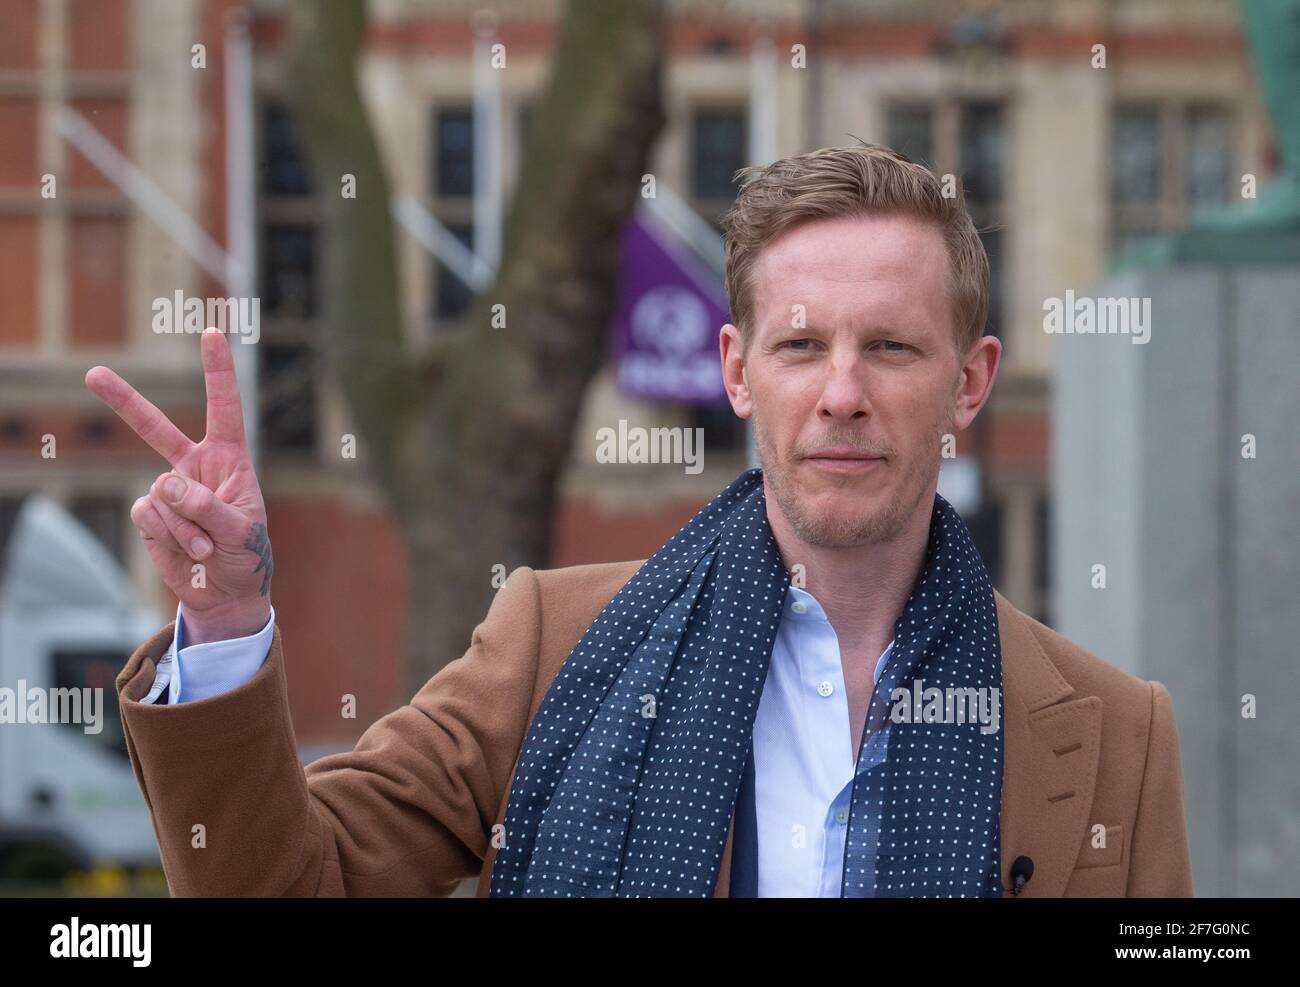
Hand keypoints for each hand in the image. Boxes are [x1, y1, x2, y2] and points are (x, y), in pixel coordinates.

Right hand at [85, 328, 272, 644]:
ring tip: (208, 547)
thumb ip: (209, 508)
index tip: (211, 332)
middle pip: (154, 427)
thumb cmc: (247, 557)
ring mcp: (168, 491)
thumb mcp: (242, 534)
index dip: (217, 371)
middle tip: (93, 372)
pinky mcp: (150, 515)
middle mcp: (194, 468)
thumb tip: (166, 484)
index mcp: (229, 460)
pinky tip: (190, 552)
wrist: (227, 593)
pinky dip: (171, 537)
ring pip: (162, 494)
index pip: (224, 407)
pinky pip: (148, 515)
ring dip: (187, 527)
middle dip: (122, 402)